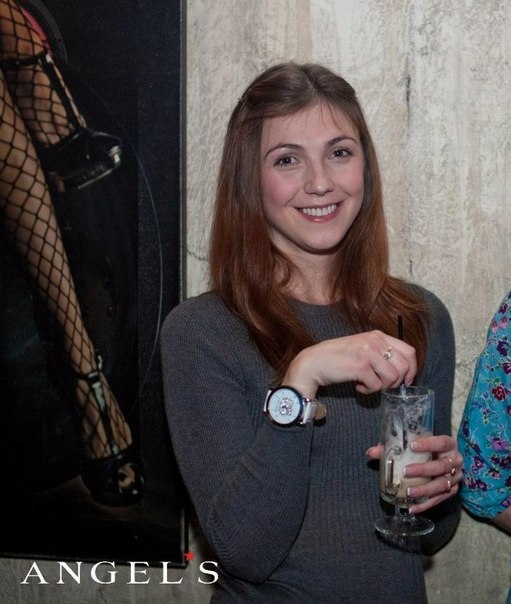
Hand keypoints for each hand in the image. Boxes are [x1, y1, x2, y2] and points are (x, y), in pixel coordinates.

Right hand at [283, 330, 416, 397]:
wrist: (314, 362)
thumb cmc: (338, 357)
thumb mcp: (362, 347)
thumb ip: (381, 352)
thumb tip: (404, 370)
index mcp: (378, 335)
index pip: (409, 351)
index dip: (412, 369)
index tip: (405, 380)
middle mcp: (375, 341)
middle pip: (404, 366)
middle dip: (397, 381)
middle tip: (382, 385)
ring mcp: (368, 353)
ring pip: (393, 378)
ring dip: (381, 386)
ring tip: (367, 384)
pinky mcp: (360, 366)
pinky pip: (377, 386)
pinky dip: (368, 390)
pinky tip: (358, 386)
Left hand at [368, 436, 462, 513]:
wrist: (447, 459)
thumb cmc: (428, 449)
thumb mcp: (415, 444)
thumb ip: (393, 446)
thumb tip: (371, 452)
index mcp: (449, 445)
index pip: (441, 442)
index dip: (429, 444)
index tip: (412, 446)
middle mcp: (455, 461)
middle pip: (442, 466)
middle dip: (423, 470)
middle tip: (406, 472)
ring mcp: (456, 477)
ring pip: (442, 485)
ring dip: (425, 489)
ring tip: (409, 492)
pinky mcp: (453, 491)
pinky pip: (440, 499)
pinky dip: (425, 505)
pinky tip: (412, 508)